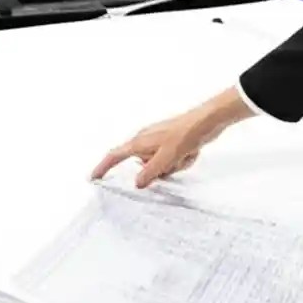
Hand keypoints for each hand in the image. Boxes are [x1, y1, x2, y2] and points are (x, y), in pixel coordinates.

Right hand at [91, 86, 254, 187]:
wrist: (208, 120)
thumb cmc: (186, 133)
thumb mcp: (166, 158)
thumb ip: (150, 172)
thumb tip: (138, 183)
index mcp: (140, 142)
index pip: (115, 155)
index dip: (103, 167)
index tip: (94, 177)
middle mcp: (146, 141)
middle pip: (144, 167)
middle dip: (160, 171)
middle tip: (173, 163)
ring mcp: (160, 142)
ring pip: (161, 167)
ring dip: (174, 166)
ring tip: (185, 155)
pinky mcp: (172, 144)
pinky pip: (173, 162)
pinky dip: (182, 161)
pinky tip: (191, 152)